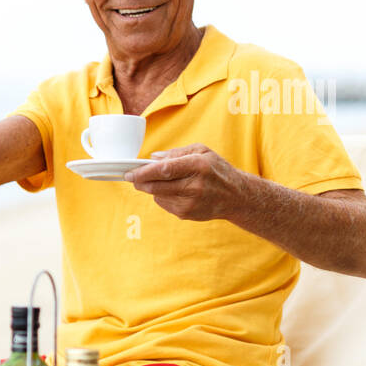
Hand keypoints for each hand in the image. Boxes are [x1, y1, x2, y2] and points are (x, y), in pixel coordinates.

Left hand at [124, 144, 246, 220]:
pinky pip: (164, 204)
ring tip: (163, 181)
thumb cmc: (217, 170)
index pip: (164, 170)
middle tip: (132, 178)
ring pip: (158, 195)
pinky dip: (163, 196)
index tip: (130, 172)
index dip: (143, 172)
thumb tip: (153, 158)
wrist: (236, 197)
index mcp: (198, 165)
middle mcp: (194, 186)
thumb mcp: (202, 152)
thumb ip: (176, 153)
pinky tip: (175, 191)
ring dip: (152, 188)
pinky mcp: (186, 214)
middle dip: (140, 182)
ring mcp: (190, 202)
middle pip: (156, 186)